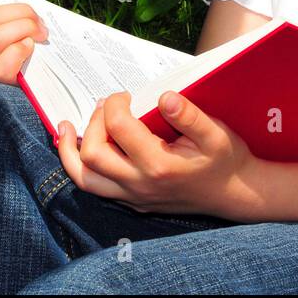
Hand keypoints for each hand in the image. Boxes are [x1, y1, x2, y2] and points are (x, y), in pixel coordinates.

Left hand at [55, 90, 261, 218]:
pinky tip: (79, 148)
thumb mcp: (217, 133)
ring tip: (64, 128)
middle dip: (93, 122)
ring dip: (70, 152)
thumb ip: (191, 115)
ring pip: (85, 179)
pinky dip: (81, 166)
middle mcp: (140, 185)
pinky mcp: (132, 202)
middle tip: (107, 106)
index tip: (125, 95)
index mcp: (159, 165)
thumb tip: (165, 97)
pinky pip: (95, 187)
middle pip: (93, 154)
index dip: (114, 104)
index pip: (119, 127)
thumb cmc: (225, 160)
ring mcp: (134, 197)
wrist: (233, 194)